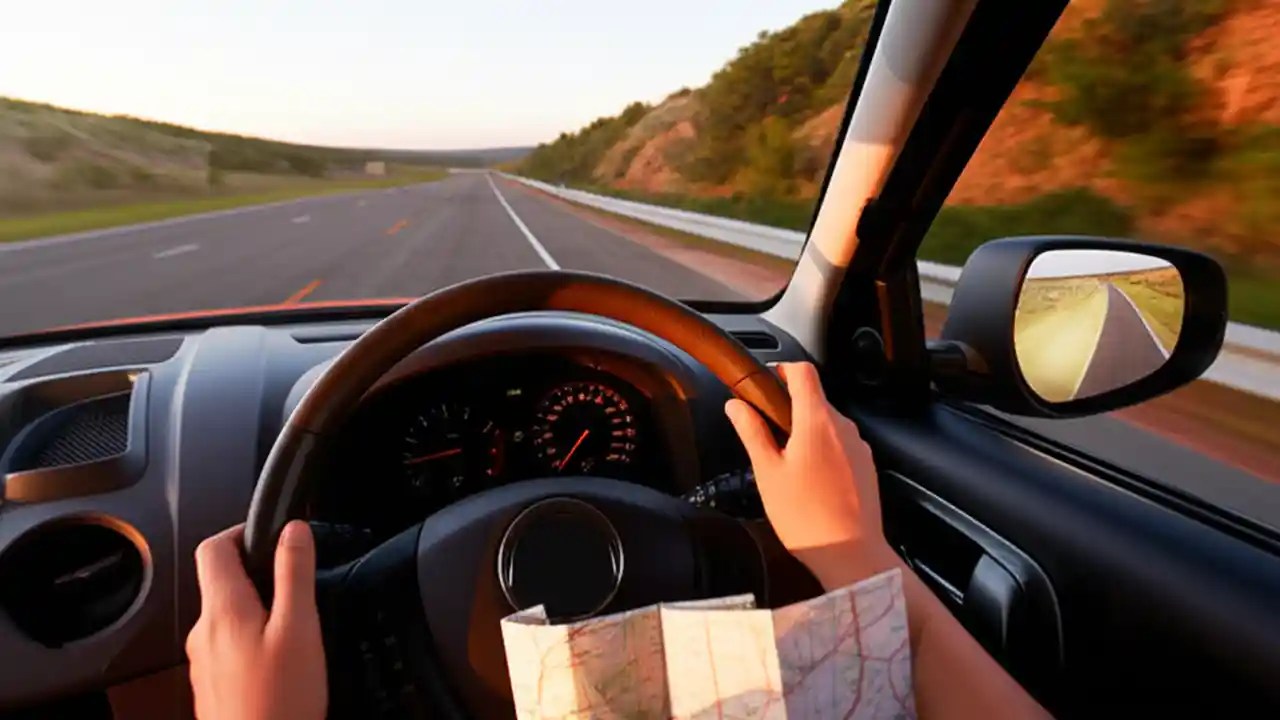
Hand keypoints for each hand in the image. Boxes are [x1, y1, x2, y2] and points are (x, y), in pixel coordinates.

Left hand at [187, 521, 325, 719]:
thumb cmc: (282, 703)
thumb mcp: (300, 628)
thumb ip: (294, 574)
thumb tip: (293, 530)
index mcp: (223, 611)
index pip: (212, 547)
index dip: (241, 532)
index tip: (271, 536)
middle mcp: (203, 633)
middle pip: (220, 582)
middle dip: (257, 574)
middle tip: (296, 584)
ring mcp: (203, 662)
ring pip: (227, 616)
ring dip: (256, 609)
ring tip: (294, 625)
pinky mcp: (212, 686)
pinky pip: (228, 646)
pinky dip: (252, 639)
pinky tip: (281, 661)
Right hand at [725, 362, 893, 588]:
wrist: (852, 555)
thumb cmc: (805, 517)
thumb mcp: (768, 472)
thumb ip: (752, 432)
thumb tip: (735, 405)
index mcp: (817, 420)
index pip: (803, 371)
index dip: (782, 370)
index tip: (765, 384)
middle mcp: (843, 426)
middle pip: (815, 398)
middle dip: (789, 408)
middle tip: (766, 433)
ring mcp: (859, 446)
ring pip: (828, 423)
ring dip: (806, 431)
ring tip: (787, 463)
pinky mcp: (867, 465)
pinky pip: (841, 444)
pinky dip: (824, 450)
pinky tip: (810, 480)